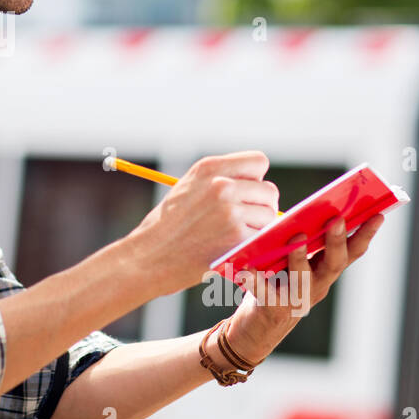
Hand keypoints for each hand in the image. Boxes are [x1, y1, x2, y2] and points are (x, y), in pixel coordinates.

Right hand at [131, 151, 279, 295]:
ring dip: (259, 227)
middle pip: (268, 190)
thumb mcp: (188, 187)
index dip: (255, 180)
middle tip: (242, 221)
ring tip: (234, 236)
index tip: (245, 194)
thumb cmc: (166, 226)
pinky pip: (264, 237)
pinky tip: (234, 248)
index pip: (259, 162)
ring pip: (270, 215)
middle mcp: (221, 185)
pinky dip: (254, 244)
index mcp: (209, 168)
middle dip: (260, 206)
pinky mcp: (236, 238)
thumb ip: (220, 180)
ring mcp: (230, 211)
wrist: (148, 256)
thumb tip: (256, 186)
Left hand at [226, 213, 384, 361]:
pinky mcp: (272, 308)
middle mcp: (316, 286)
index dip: (365, 235)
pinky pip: (263, 292)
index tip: (378, 214)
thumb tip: (306, 211)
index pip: (352, 252)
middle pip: (333, 264)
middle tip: (337, 220)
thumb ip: (304, 244)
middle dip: (336, 242)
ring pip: (302, 279)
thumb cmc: (278, 285)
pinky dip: (255, 280)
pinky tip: (246, 269)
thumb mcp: (297, 264)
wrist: (258, 327)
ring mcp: (296, 300)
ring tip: (296, 239)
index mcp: (325, 272)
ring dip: (300, 258)